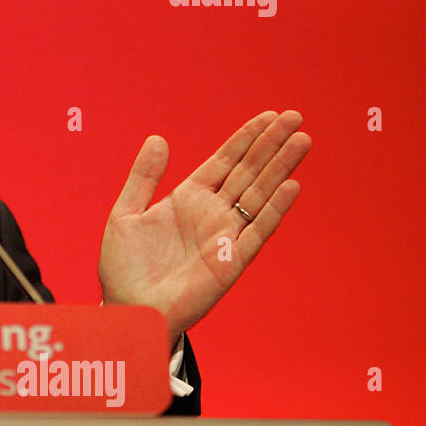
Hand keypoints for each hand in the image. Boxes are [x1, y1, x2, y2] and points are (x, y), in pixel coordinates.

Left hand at [98, 110, 310, 349]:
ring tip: (302, 140)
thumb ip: (143, 177)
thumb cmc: (123, 269)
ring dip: (280, 168)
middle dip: (270, 145)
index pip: (224, 162)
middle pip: (248, 172)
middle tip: (294, 117)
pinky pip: (256, 232)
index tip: (268, 116)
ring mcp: (223, 236)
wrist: (126, 309)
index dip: (245, 139)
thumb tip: (158, 138)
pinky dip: (273, 210)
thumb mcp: (125, 214)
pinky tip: (290, 185)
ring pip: (258, 195)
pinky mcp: (230, 261)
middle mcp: (211, 215)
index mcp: (187, 200)